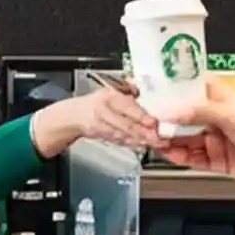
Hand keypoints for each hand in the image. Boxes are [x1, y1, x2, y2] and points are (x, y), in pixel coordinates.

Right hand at [31, 86, 166, 158]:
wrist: (73, 116)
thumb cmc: (95, 101)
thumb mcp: (110, 88)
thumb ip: (127, 88)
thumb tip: (139, 89)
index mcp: (108, 97)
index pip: (125, 106)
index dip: (140, 115)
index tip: (153, 122)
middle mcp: (104, 112)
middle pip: (126, 125)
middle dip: (145, 133)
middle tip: (161, 138)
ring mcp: (103, 126)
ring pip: (125, 135)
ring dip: (143, 141)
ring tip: (158, 144)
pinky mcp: (104, 137)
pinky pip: (121, 141)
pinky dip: (134, 144)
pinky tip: (145, 146)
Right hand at [158, 76, 234, 191]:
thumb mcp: (229, 113)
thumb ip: (198, 112)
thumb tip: (171, 112)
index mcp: (219, 97)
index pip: (189, 89)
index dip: (171, 90)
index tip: (151, 92)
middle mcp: (215, 116)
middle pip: (183, 116)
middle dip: (165, 119)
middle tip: (148, 122)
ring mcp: (216, 139)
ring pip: (185, 138)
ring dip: (170, 139)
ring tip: (155, 139)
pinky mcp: (218, 160)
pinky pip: (193, 158)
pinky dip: (180, 157)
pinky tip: (169, 154)